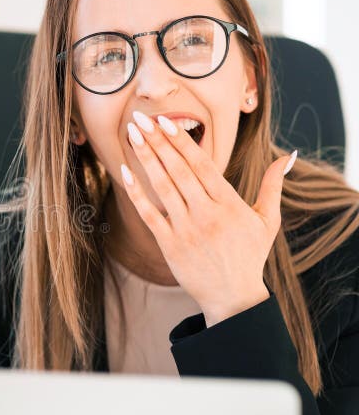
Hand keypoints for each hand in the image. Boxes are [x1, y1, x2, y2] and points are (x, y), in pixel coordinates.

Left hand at [121, 110, 296, 326]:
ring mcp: (187, 229)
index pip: (202, 164)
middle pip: (179, 170)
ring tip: (132, 135)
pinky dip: (136, 193)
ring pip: (163, 187)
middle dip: (159, 141)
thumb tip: (289, 157)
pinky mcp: (169, 245)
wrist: (233, 297)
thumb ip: (273, 186)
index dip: (182, 140)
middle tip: (141, 117)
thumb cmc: (250, 256)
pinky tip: (125, 172)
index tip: (167, 120)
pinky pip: (148, 214)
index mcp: (230, 204)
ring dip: (146, 158)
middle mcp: (207, 213)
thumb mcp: (267, 220)